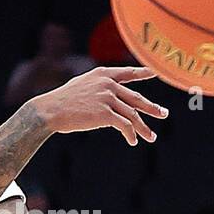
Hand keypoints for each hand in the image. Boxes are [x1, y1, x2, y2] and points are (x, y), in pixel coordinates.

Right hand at [32, 66, 165, 145]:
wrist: (50, 110)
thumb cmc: (61, 100)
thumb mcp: (81, 85)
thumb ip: (97, 86)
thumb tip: (110, 94)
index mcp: (103, 74)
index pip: (128, 73)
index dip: (143, 73)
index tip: (155, 73)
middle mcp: (108, 84)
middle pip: (136, 98)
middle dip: (152, 108)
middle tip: (164, 114)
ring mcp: (107, 98)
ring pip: (133, 115)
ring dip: (143, 128)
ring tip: (151, 137)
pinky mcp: (105, 114)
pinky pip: (124, 126)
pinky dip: (130, 134)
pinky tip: (132, 141)